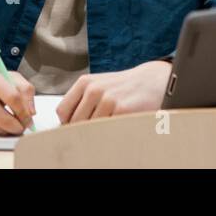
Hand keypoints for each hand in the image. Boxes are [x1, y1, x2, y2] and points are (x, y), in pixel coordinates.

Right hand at [0, 67, 35, 134]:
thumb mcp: (10, 78)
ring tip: (10, 121)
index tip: (29, 117)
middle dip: (18, 125)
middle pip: (5, 118)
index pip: (13, 97)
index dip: (24, 111)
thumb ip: (26, 90)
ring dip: (9, 129)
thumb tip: (31, 111)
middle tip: (23, 125)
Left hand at [56, 61, 171, 123]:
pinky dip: (110, 135)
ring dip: (97, 134)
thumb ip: (82, 102)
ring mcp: (107, 100)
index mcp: (85, 83)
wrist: (153, 80)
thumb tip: (65, 125)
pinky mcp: (122, 110)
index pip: (62, 112)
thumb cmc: (125, 87)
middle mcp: (94, 89)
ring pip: (90, 130)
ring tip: (108, 129)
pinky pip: (106, 131)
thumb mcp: (99, 86)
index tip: (74, 129)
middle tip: (94, 133)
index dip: (67, 124)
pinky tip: (118, 129)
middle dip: (82, 131)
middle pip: (75, 124)